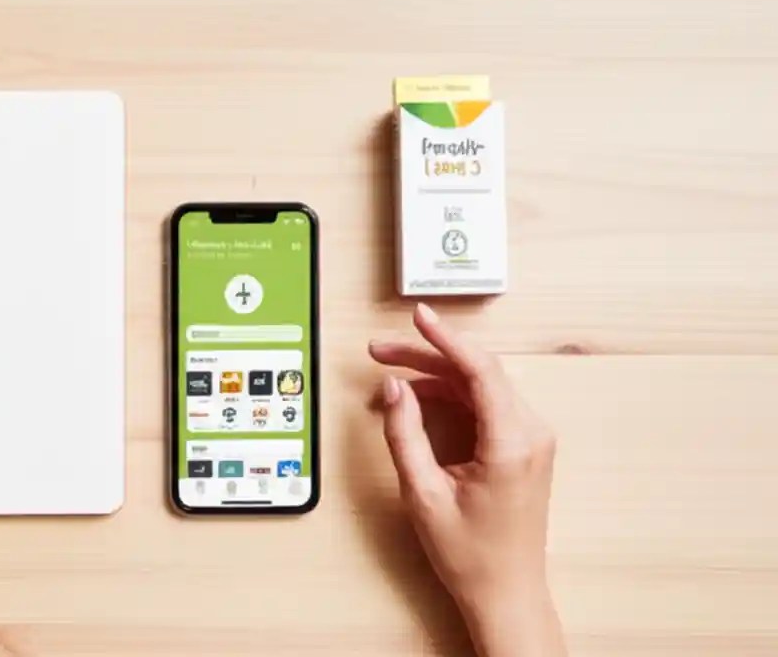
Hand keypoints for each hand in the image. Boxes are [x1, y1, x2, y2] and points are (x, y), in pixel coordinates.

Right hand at [370, 304, 565, 656]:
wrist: (507, 592)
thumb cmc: (470, 554)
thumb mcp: (423, 494)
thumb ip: (404, 434)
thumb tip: (393, 388)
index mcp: (511, 444)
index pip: (480, 370)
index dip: (444, 338)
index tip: (417, 317)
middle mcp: (530, 434)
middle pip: (477, 371)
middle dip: (426, 356)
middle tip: (380, 352)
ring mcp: (530, 439)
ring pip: (479, 385)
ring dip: (435, 375)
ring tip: (389, 375)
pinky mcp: (522, 446)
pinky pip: (485, 404)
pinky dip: (450, 395)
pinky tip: (416, 399)